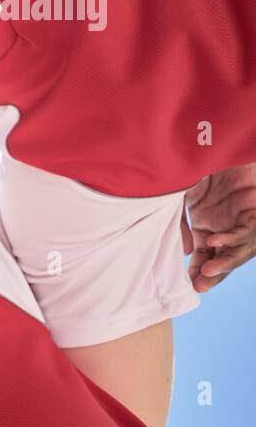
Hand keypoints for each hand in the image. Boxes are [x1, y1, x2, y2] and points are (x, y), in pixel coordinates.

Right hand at [182, 163, 255, 292]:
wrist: (211, 140)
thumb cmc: (191, 165)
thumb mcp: (178, 198)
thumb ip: (179, 225)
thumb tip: (184, 252)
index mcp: (207, 224)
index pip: (205, 255)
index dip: (199, 271)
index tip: (189, 285)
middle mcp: (226, 224)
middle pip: (225, 257)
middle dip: (214, 274)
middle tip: (201, 286)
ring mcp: (240, 217)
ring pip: (241, 249)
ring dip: (225, 262)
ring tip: (208, 271)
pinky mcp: (254, 207)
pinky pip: (248, 230)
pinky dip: (231, 238)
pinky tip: (214, 242)